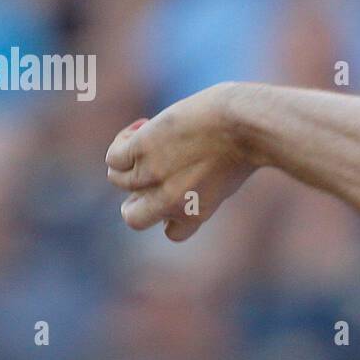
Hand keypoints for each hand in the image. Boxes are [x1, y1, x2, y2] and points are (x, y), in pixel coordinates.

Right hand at [105, 82, 257, 241]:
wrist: (243, 126)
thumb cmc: (246, 145)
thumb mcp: (228, 178)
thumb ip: (204, 186)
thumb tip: (185, 168)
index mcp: (195, 214)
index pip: (172, 233)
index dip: (170, 215)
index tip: (178, 190)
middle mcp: (170, 202)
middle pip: (133, 217)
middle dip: (137, 198)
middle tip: (153, 170)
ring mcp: (153, 177)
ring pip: (117, 180)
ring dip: (128, 160)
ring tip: (149, 140)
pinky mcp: (141, 149)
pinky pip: (113, 157)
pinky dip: (123, 141)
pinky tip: (144, 126)